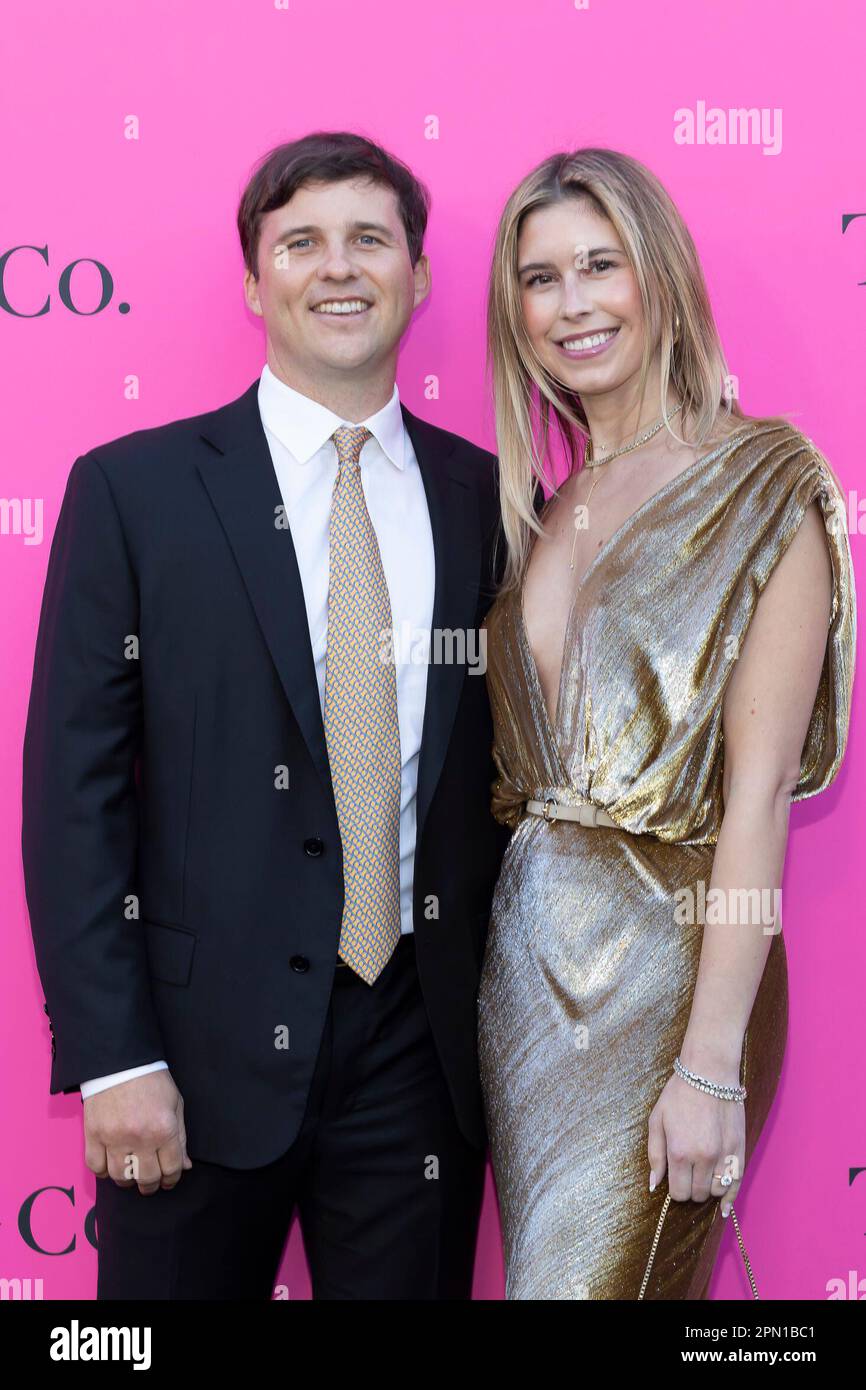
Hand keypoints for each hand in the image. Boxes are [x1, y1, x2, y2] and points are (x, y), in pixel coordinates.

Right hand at [83, 1070, 191, 1194]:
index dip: (171, 1179)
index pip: (171, 1169)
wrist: (120, 1061)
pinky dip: (103, 1171)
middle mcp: (139, 1138)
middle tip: (150, 1182)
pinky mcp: (93, 1135)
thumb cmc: (151, 1081)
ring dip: (128, 1181)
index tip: (169, 1180)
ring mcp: (114, 1138)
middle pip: (146, 1178)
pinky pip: (96, 1167)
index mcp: (163, 1129)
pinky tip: (111, 1164)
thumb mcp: (175, 1104)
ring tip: (131, 1174)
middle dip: (151, 1185)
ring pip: (120, 1177)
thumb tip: (184, 1166)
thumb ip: (180, 1137)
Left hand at [647, 1072, 744, 1213]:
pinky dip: (730, 1198)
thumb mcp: (657, 1121)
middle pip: (698, 1194)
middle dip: (691, 1188)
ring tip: (702, 1174)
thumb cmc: (678, 1095)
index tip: (674, 1179)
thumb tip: (654, 1185)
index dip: (675, 1190)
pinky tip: (724, 1208)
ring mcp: (723, 1155)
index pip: (679, 1193)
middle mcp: (703, 1158)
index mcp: (679, 1152)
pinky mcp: (739, 1150)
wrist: (709, 1073)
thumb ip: (655, 1155)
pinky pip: (736, 1183)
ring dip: (708, 1188)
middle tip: (687, 1173)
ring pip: (716, 1191)